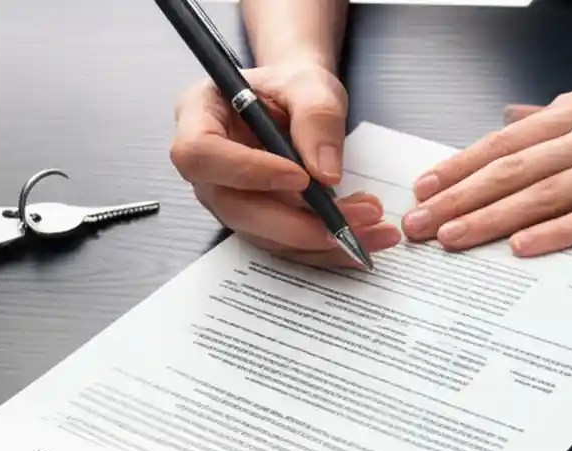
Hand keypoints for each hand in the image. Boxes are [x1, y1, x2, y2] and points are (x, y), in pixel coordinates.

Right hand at [170, 62, 401, 267]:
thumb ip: (316, 117)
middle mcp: (206, 167)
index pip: (201, 153)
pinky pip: (284, 244)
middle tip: (349, 222)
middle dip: (294, 223)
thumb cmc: (292, 86)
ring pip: (263, 234)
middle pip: (232, 208)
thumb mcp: (309, 83)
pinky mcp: (254, 221)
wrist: (297, 103)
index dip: (246, 172)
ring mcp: (226, 198)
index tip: (299, 177)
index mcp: (199, 116)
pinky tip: (363, 237)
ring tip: (373, 228)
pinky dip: (325, 247)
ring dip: (318, 239)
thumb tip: (325, 174)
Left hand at [402, 63, 571, 255]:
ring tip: (450, 238)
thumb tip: (513, 114)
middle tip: (418, 223)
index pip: (508, 140)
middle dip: (459, 198)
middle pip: (513, 169)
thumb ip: (563, 110)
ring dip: (491, 218)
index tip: (426, 187)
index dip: (463, 165)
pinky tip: (521, 247)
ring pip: (543, 194)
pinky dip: (556, 232)